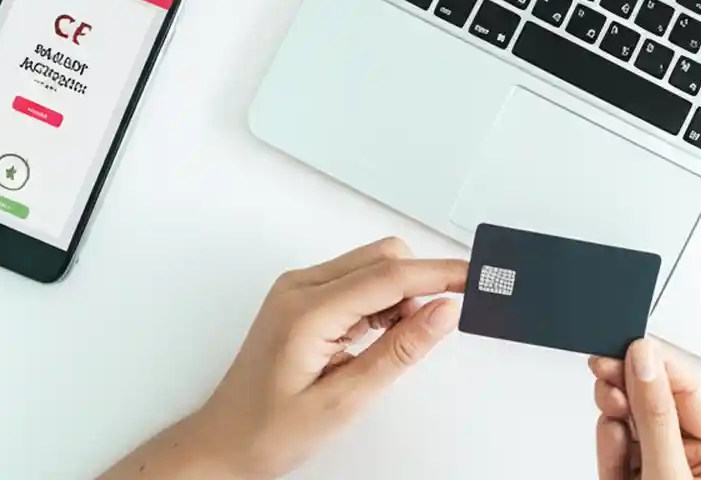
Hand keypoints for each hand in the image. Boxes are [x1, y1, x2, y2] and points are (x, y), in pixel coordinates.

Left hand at [100, 237, 466, 479]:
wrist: (225, 442)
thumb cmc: (269, 429)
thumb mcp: (345, 400)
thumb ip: (399, 350)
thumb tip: (443, 313)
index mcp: (307, 311)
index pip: (391, 275)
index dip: (440, 274)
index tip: (475, 276)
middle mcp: (300, 287)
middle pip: (384, 258)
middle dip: (421, 285)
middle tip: (436, 326)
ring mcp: (299, 289)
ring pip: (373, 266)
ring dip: (400, 296)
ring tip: (390, 348)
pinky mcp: (303, 297)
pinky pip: (357, 281)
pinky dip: (381, 303)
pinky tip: (375, 339)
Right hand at [590, 339, 700, 479]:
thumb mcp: (671, 474)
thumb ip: (656, 420)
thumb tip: (644, 363)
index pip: (689, 392)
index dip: (656, 363)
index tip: (626, 345)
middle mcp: (696, 464)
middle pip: (658, 406)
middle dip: (629, 385)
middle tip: (604, 368)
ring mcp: (665, 475)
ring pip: (633, 431)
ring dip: (616, 414)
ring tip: (608, 403)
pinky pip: (620, 456)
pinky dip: (609, 444)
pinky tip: (608, 432)